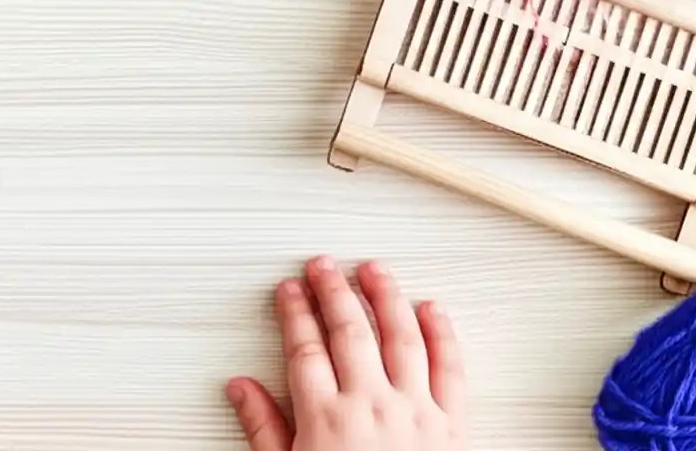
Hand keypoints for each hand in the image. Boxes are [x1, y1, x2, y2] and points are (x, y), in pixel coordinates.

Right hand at [227, 257, 466, 450]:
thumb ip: (265, 430)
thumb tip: (241, 388)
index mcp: (326, 420)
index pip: (305, 347)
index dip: (295, 312)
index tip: (289, 290)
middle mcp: (372, 408)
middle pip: (350, 331)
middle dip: (333, 291)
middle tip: (322, 265)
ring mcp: (417, 414)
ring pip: (402, 337)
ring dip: (385, 296)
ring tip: (373, 269)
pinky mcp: (454, 427)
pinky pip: (451, 368)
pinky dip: (443, 333)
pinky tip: (431, 308)